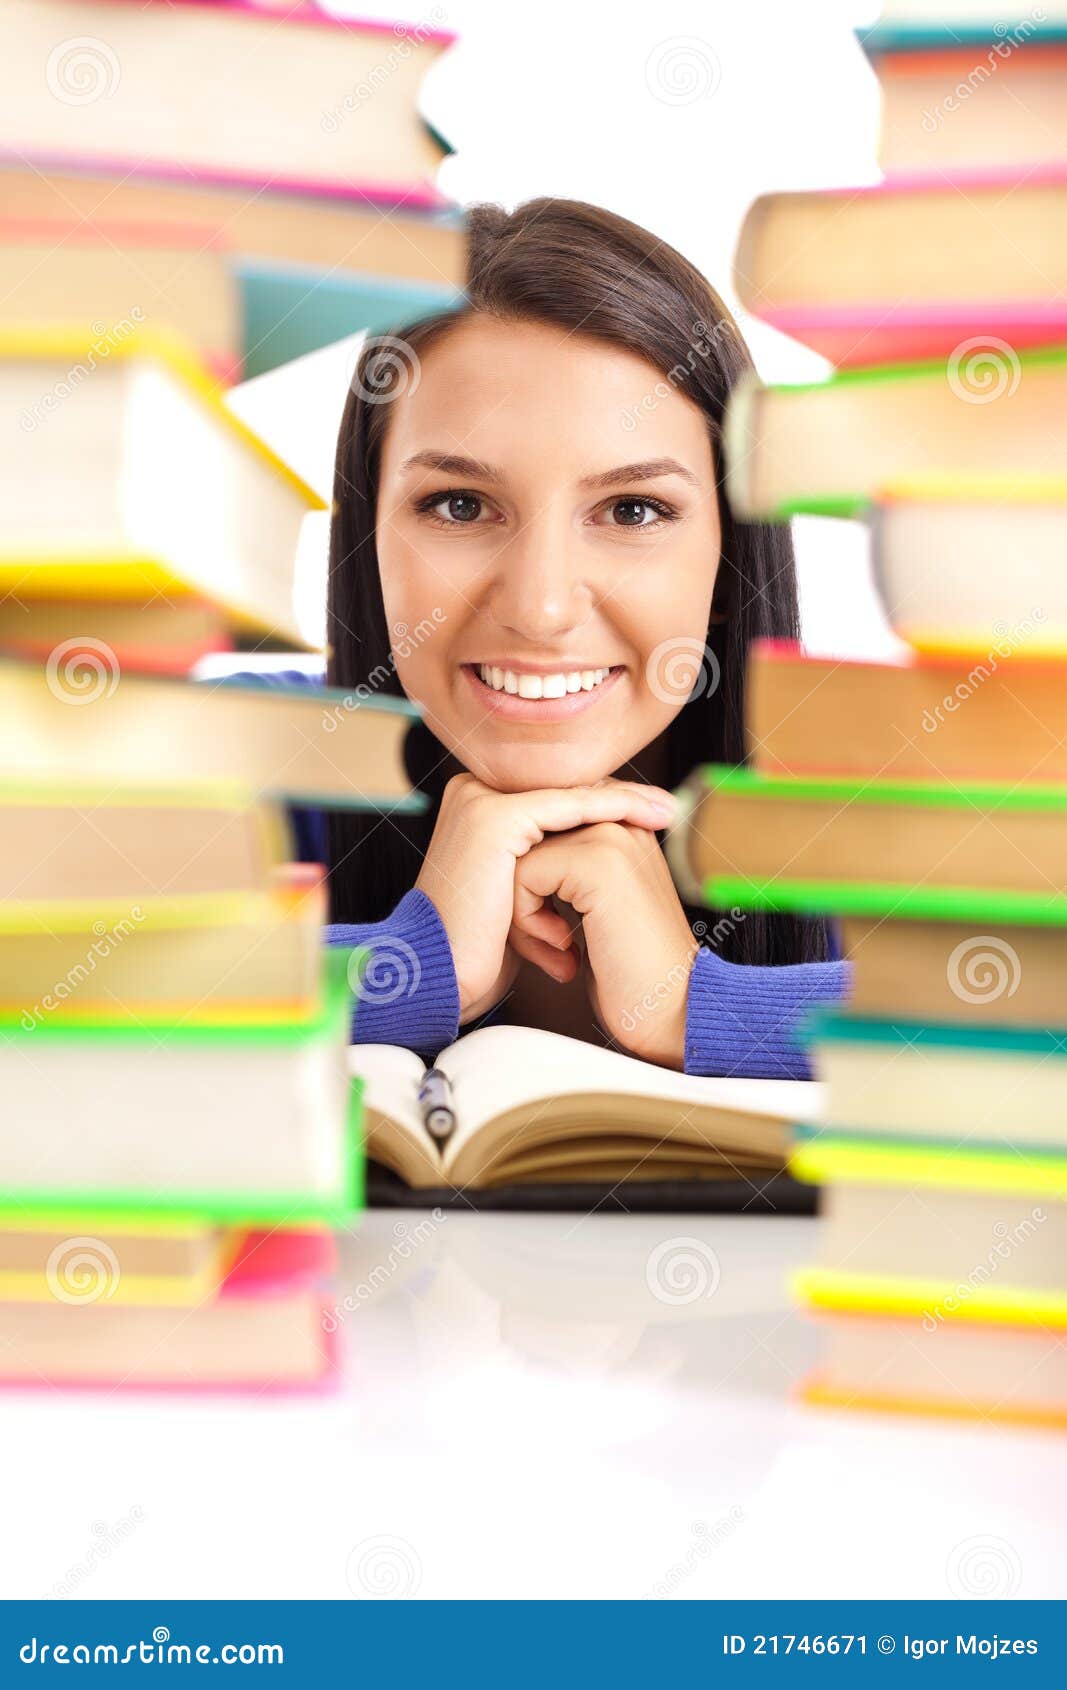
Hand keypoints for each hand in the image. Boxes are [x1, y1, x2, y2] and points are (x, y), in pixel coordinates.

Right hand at [415, 775, 676, 1022]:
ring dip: (624, 802)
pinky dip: (611, 809)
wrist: (444, 975)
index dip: (602, 805)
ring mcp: (481, 801)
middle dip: (619, 801)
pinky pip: (568, 808)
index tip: (648, 813)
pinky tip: (645, 814)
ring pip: (569, 797)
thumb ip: (545, 867)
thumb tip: (591, 855)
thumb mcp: (518, 896)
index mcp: (476, 809)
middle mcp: (473, 795)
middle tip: (666, 809)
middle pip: (563, 792)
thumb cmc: (480, 950)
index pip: (552, 799)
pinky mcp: (495, 817)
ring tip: (665, 812)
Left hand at [511, 822, 698, 1067]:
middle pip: (525, 840)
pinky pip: (524, 874)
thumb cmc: (629, 969)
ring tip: (557, 948)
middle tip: (552, 944)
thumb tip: (508, 857)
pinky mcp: (598, 862)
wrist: (671, 1010)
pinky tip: (562, 948)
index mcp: (622, 826)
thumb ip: (565, 869)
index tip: (555, 931)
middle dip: (523, 895)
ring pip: (518, 855)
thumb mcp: (595, 907)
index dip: (532, 882)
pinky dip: (528, 920)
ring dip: (523, 911)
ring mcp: (612, 837)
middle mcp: (619, 821)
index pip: (541, 830)